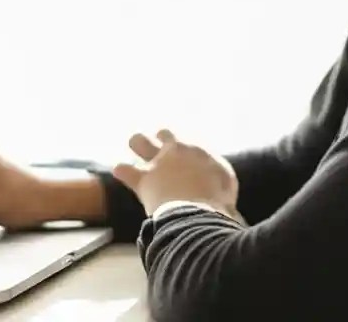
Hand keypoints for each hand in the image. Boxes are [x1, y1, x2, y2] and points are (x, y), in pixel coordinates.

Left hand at [111, 129, 241, 222]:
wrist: (201, 213)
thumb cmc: (219, 203)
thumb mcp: (226, 187)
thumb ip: (217, 178)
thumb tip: (213, 180)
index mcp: (200, 152)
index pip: (188, 144)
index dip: (184, 153)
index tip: (184, 163)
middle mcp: (178, 150)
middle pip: (163, 133)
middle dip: (159, 140)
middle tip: (159, 153)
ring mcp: (158, 163)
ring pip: (138, 140)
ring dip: (137, 146)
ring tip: (136, 155)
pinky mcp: (143, 179)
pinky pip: (123, 169)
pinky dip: (122, 171)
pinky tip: (121, 173)